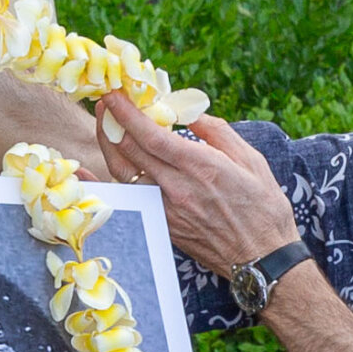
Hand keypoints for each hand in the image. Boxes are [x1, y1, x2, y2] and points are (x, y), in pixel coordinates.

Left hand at [95, 98, 302, 274]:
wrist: (263, 258)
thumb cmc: (264, 207)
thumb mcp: (250, 159)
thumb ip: (217, 132)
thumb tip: (188, 113)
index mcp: (200, 166)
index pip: (149, 133)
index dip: (126, 111)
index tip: (113, 93)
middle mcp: (176, 187)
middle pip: (129, 150)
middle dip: (111, 121)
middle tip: (105, 102)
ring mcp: (165, 210)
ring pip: (122, 173)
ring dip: (107, 146)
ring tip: (104, 125)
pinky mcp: (162, 226)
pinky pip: (126, 199)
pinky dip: (105, 181)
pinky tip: (88, 171)